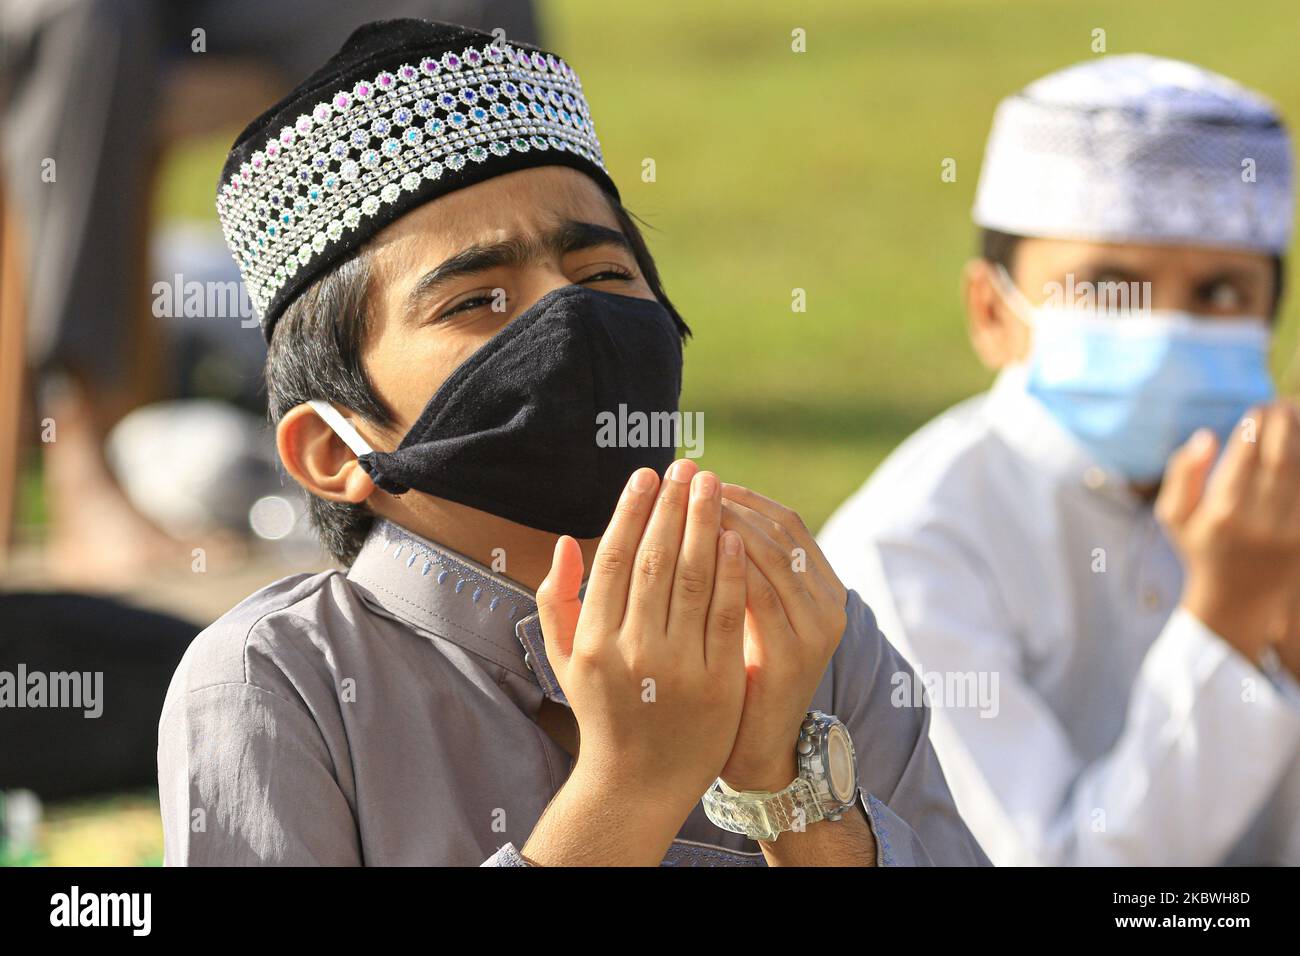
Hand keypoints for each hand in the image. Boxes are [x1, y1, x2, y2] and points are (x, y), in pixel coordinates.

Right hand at [525, 461, 748, 863]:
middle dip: (672, 506)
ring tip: (714, 485)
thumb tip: (568, 541)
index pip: (614, 559)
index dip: (632, 512)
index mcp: (594, 640)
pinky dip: (732, 572)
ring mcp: (677, 666)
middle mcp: (633, 649)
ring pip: (693, 579)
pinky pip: (727, 614)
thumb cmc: (603, 712)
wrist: (639, 783)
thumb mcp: (566, 659)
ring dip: (705, 524)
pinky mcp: (718, 681)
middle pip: (656, 560)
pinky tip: (736, 535)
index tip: (647, 476)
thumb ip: (557, 600)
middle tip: (687, 467)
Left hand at [716, 484, 848, 791]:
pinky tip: (692, 554)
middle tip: (687, 486)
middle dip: (731, 504)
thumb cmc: (736, 671)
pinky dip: (727, 569)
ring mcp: (817, 629)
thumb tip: (701, 506)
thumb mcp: (746, 611)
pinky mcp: (794, 656)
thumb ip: (739, 566)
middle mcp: (829, 603)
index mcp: (821, 586)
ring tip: (685, 510)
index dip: (743, 497)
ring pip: (770, 557)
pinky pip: (758, 597)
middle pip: (780, 532)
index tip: (698, 482)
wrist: (753, 746)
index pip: (786, 521)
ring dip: (727, 527)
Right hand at [1156, 402, 1299, 667]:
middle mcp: (1258, 519)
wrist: (1237, 600)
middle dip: (1285, 423)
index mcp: (1221, 511)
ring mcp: (1289, 530)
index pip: (1246, 453)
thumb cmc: (1200, 549)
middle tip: (1282, 405)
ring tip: (1296, 416)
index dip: (1255, 424)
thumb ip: (1182, 473)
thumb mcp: (1173, 516)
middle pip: (1281, 456)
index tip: (1257, 409)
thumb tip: (1206, 436)